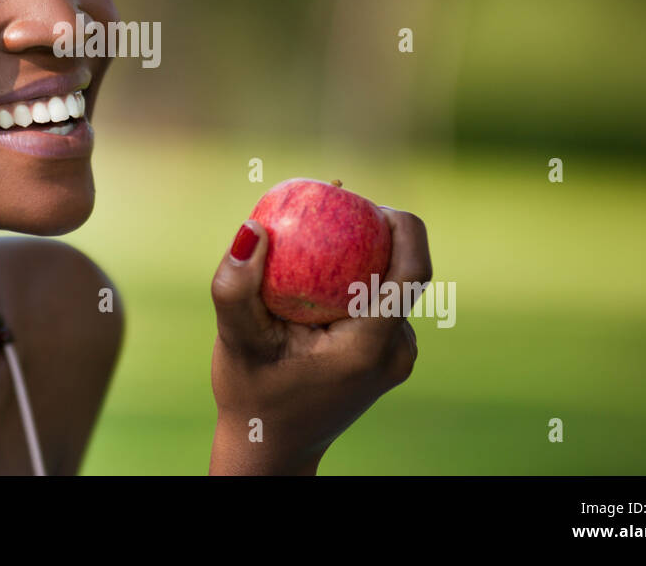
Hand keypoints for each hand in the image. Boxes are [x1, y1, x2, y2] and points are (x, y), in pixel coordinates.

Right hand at [208, 208, 430, 474]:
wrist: (270, 446)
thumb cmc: (251, 394)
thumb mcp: (234, 339)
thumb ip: (237, 286)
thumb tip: (254, 225)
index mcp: (370, 347)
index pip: (411, 271)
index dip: (402, 225)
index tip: (365, 199)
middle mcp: (395, 352)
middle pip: (406, 272)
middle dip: (379, 229)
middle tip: (336, 202)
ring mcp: (397, 357)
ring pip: (394, 286)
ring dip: (367, 254)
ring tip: (323, 230)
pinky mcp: (388, 356)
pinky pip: (382, 301)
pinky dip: (359, 277)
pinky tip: (323, 266)